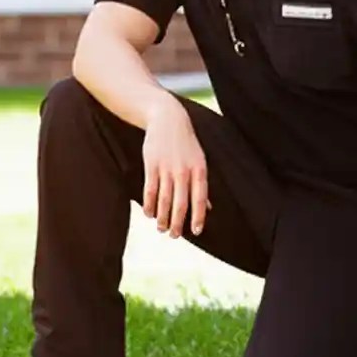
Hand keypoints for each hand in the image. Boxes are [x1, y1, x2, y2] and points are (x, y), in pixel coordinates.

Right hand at [141, 96, 210, 237]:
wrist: (167, 119)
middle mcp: (184, 170)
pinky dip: (149, 204)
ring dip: (162, 217)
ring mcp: (167, 168)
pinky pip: (149, 190)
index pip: (200, 198)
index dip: (198, 216)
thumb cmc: (186, 144)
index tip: (195, 232)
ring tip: (161, 229)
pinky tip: (149, 214)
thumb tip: (208, 208)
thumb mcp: (199, 161)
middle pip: (180, 203)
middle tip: (174, 236)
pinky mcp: (151, 165)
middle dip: (177, 222)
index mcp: (199, 170)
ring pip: (164, 199)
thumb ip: (201, 185)